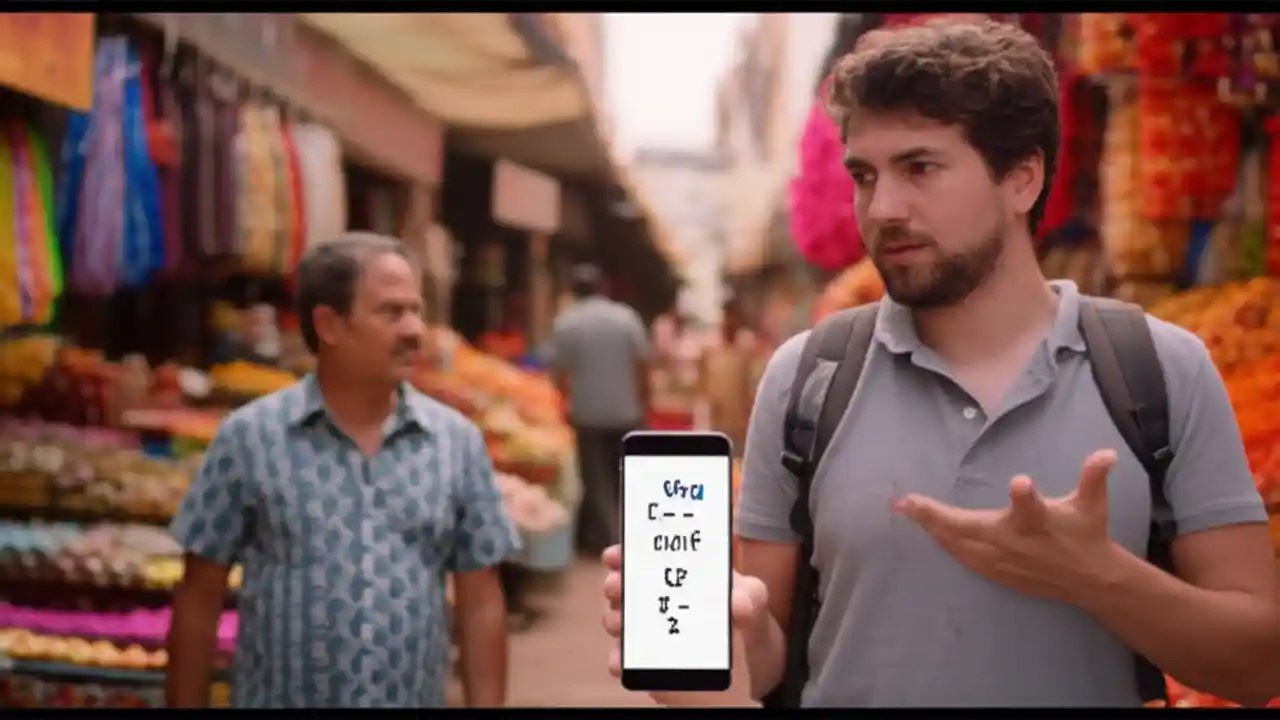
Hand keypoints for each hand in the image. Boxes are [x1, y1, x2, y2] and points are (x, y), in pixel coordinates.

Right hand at [600, 545, 767, 704]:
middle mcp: (656, 599)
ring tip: (620, 622)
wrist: (752, 660)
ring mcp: (650, 630)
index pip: (642, 557)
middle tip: (617, 586)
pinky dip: (620, 659)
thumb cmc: (747, 618)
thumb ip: (751, 594)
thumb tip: (739, 601)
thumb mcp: (754, 599)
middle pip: (622, 587)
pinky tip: (621, 661)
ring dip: (615, 620)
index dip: (624, 553)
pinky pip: (627, 660)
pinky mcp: (649, 661)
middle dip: (615, 585)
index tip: (615, 555)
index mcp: (678, 575)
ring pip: (619, 621)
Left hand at [893, 449, 1121, 603]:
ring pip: (960, 545)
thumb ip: (1093, 477)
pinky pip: (964, 558)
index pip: (1029, 507)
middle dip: (937, 516)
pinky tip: (927, 532)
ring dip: (933, 528)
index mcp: (1038, 522)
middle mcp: (1014, 542)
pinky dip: (945, 544)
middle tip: (907, 502)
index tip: (1019, 481)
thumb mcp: (1092, 504)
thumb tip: (1107, 453)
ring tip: (907, 511)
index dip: (1024, 495)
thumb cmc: (1086, 534)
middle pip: (971, 529)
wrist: (1090, 580)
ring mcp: (1002, 561)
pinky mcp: (997, 573)